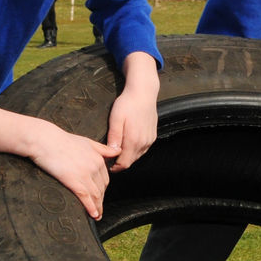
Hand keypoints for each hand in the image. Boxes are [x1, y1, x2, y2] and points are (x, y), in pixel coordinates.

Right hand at [26, 124, 116, 218]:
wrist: (45, 140)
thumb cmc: (63, 140)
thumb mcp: (87, 142)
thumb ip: (103, 149)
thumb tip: (119, 151)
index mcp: (98, 159)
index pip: (105, 179)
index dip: (103, 191)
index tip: (100, 198)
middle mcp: (94, 167)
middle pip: (101, 189)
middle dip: (101, 201)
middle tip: (98, 210)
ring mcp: (84, 174)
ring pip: (95, 195)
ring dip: (98, 208)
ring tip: (97, 216)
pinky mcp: (73, 180)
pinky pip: (85, 196)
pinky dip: (91, 207)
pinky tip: (93, 214)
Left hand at [105, 51, 159, 171]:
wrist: (144, 93)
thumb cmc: (127, 104)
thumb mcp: (116, 118)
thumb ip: (114, 137)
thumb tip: (112, 152)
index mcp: (133, 140)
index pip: (124, 164)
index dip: (115, 167)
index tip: (107, 164)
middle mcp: (143, 143)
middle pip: (131, 161)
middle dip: (121, 162)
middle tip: (110, 156)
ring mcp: (149, 140)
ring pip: (138, 156)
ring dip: (128, 156)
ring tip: (118, 150)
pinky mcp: (153, 136)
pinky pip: (143, 149)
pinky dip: (136, 150)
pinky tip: (128, 142)